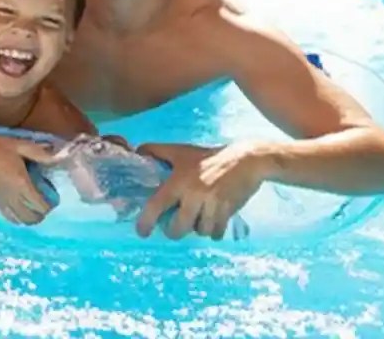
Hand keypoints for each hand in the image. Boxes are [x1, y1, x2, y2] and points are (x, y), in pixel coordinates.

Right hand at [0, 133, 58, 224]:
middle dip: (42, 214)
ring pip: (20, 221)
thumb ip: (39, 153)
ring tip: (34, 207)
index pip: (40, 206)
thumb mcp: (20, 145)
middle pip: (32, 218)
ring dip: (30, 218)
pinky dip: (18, 218)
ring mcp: (3, 202)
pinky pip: (9, 218)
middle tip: (45, 203)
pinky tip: (20, 208)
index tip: (53, 196)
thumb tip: (59, 157)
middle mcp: (13, 197)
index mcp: (22, 183)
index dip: (50, 205)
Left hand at [134, 142, 268, 240]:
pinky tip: (214, 222)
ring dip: (198, 229)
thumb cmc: (208, 157)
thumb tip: (138, 151)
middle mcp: (193, 194)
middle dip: (174, 231)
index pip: (157, 205)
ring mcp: (212, 204)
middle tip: (174, 228)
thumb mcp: (181, 151)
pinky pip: (216, 232)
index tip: (142, 232)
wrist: (246, 160)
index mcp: (178, 181)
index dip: (146, 221)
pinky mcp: (228, 210)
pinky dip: (213, 231)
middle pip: (178, 227)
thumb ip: (158, 152)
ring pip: (199, 231)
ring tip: (199, 219)